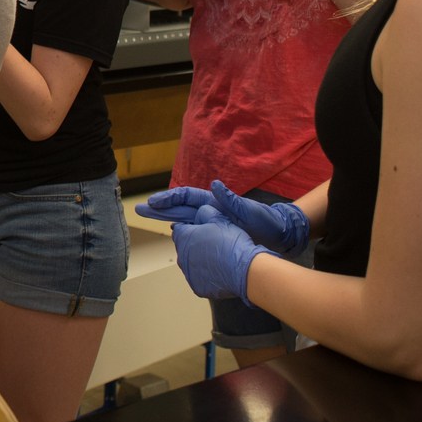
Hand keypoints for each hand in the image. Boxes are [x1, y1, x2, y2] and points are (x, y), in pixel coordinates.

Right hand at [138, 181, 309, 254]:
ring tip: (149, 218)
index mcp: (216, 202)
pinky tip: (173, 234)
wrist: (281, 236)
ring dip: (167, 219)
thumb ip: (232, 199)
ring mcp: (213, 222)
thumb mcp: (250, 210)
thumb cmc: (267, 222)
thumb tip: (216, 185)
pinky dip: (182, 232)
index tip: (154, 202)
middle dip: (160, 208)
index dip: (170, 198)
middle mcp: (211, 211)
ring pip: (184, 220)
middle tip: (140, 209)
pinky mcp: (217, 234)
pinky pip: (195, 232)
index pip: (187, 196)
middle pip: (180, 208)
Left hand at [171, 205, 269, 304]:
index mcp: (183, 238)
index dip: (192, 228)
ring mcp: (189, 274)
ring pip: (191, 264)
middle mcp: (181, 257)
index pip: (179, 229)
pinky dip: (207, 276)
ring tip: (219, 259)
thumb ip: (204, 212)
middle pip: (184, 248)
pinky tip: (220, 271)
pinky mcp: (198, 288)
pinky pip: (199, 279)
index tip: (203, 230)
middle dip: (195, 245)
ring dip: (200, 261)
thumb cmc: (232, 243)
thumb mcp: (219, 218)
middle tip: (214, 244)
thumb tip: (199, 213)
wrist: (245, 270)